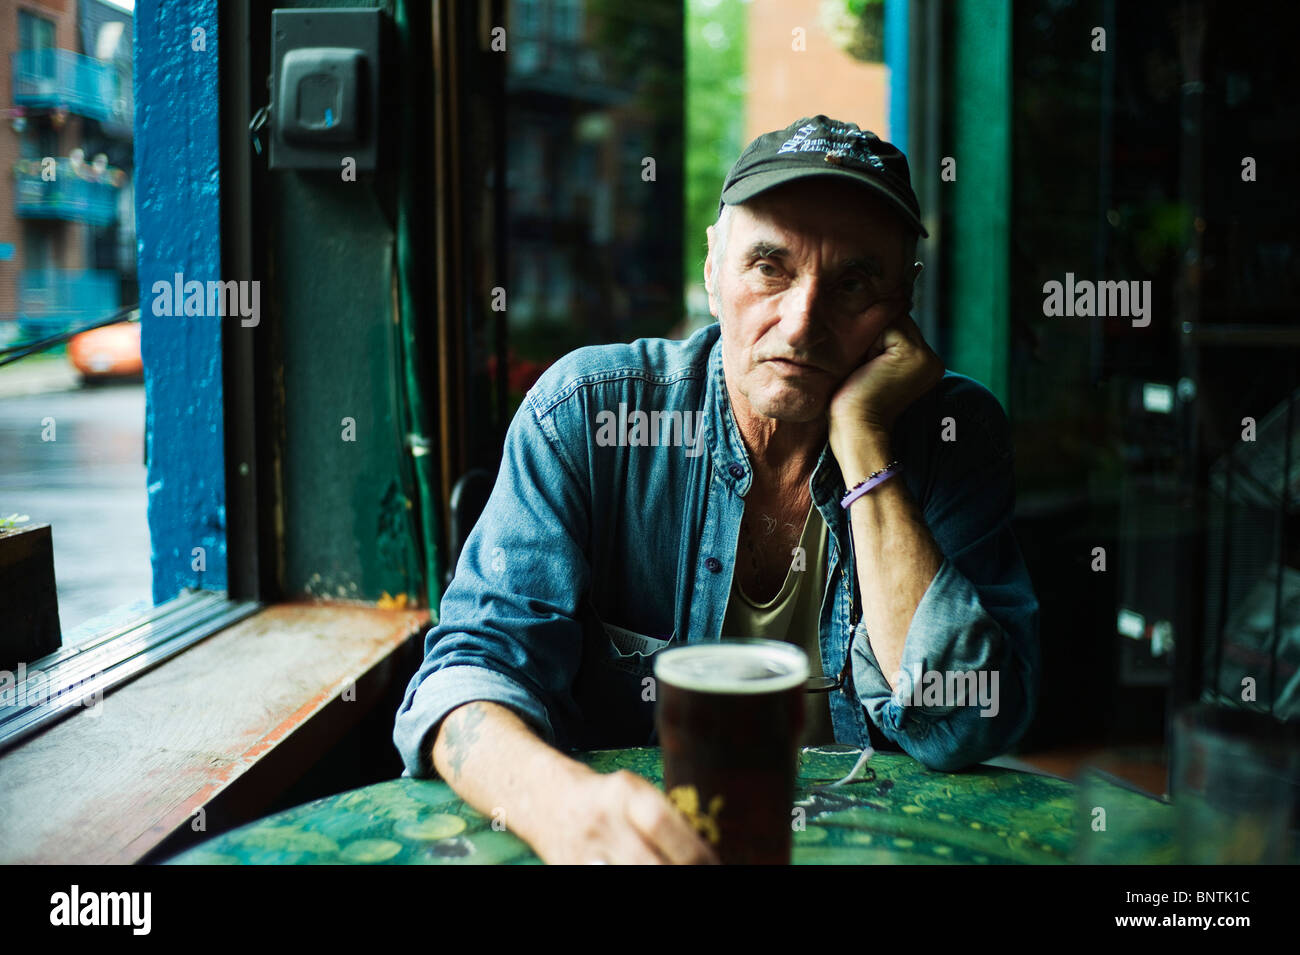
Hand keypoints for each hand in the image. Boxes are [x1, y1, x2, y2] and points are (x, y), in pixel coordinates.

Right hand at [530, 769, 720, 864]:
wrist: (544, 797)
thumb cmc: (603, 795)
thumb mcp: (633, 791)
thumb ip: (664, 816)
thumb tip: (708, 847)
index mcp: (623, 792)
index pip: (661, 823)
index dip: (694, 850)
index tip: (716, 863)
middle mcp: (602, 821)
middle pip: (650, 864)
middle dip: (683, 873)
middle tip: (707, 874)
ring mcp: (585, 852)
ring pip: (630, 877)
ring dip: (661, 883)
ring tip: (681, 877)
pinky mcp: (572, 870)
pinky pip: (609, 882)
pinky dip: (633, 885)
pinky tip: (651, 875)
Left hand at [828, 313, 943, 454]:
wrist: (857, 432)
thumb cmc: (854, 407)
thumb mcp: (872, 370)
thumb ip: (882, 347)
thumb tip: (875, 316)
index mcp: (926, 366)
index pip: (898, 331)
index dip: (875, 343)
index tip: (868, 373)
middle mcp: (932, 361)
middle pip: (897, 322)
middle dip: (873, 340)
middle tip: (867, 373)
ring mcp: (926, 356)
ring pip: (892, 322)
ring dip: (871, 342)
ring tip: (869, 371)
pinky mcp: (913, 353)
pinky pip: (886, 327)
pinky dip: (870, 345)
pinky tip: (870, 369)